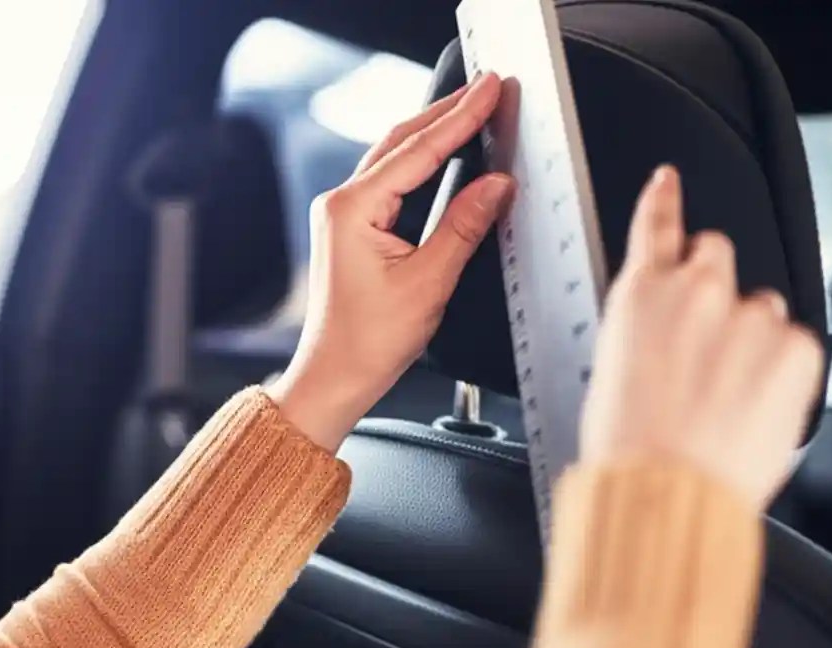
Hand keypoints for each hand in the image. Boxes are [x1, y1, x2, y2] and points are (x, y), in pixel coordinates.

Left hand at [269, 73, 514, 451]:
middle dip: (446, 113)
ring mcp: (342, 214)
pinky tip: (441, 151)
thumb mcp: (429, 281)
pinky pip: (388, 180)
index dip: (460, 118)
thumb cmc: (367, 342)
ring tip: (470, 109)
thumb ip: (465, 226)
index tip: (489, 91)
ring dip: (432, 132)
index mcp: (353, 209)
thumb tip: (496, 186)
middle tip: (486, 88)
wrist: (334, 375)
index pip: (418, 151)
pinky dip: (419, 161)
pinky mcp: (350, 227)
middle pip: (401, 142)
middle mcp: (340, 204)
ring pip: (393, 157)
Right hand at [580, 166, 824, 508]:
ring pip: (759, 305)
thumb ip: (643, 331)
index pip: (655, 224)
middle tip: (703, 338)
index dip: (663, 197)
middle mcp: (697, 291)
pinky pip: (793, 343)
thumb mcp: (611, 372)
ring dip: (747, 335)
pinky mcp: (795, 347)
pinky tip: (750, 403)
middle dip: (711, 285)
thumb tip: (663, 334)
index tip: (669, 181)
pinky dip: (778, 369)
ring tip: (725, 391)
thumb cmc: (628, 444)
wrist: (668, 489)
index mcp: (639, 294)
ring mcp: (751, 317)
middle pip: (715, 254)